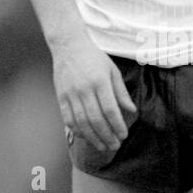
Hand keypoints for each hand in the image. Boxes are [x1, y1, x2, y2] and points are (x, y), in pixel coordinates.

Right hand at [52, 35, 136, 153]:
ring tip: (102, 146)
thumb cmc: (94, 58)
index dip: (117, 125)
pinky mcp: (61, 97)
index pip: (110, 109)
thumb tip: (131, 110)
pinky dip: (78, 130)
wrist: (68, 46)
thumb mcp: (112, 70)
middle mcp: (84, 89)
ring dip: (93, 138)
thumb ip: (121, 92)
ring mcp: (71, 94)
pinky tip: (86, 137)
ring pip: (81, 122)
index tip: (124, 135)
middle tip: (115, 146)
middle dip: (107, 136)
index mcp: (100, 81)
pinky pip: (68, 119)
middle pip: (96, 119)